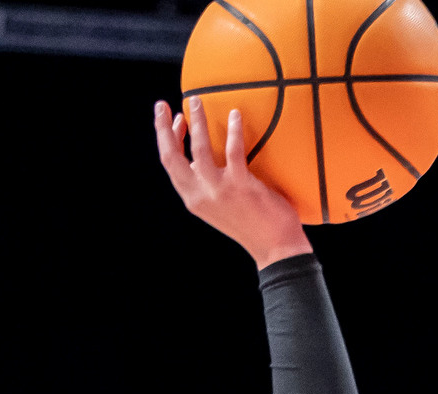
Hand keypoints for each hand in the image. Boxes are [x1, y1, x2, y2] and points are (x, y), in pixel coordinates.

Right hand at [154, 97, 312, 268]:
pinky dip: (233, 130)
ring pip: (198, 148)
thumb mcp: (219, 208)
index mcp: (193, 199)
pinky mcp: (241, 186)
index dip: (166, 139)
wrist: (274, 248)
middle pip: (171, 156)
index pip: (170, 165)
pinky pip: (233, 150)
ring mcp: (219, 190)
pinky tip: (235, 114)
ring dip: (196, 120)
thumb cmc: (250, 224)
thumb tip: (202, 159)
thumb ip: (207, 186)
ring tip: (198, 101)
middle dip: (163, 127)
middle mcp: (200, 195)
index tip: (173, 119)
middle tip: (164, 105)